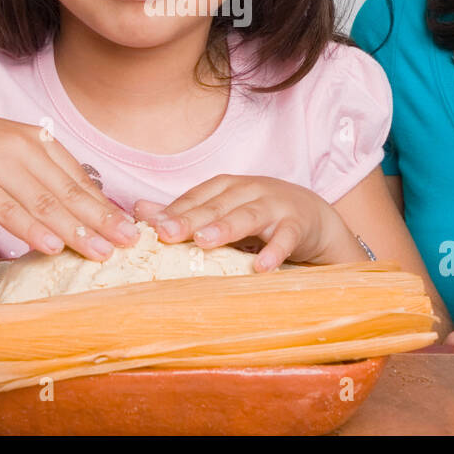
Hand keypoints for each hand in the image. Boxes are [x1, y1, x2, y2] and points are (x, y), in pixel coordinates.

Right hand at [0, 109, 138, 260]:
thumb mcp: (12, 149)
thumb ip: (44, 171)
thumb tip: (82, 202)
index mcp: (37, 140)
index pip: (78, 177)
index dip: (104, 205)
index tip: (128, 227)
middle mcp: (22, 149)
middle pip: (67, 191)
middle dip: (100, 220)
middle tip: (127, 242)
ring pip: (43, 203)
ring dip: (74, 230)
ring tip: (99, 251)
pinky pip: (8, 211)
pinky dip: (32, 229)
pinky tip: (51, 245)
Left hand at [134, 175, 366, 269]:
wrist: (315, 218)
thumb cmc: (260, 217)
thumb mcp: (223, 212)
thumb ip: (185, 212)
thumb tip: (138, 209)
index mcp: (227, 186)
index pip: (196, 197)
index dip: (174, 212)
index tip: (152, 228)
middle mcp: (249, 190)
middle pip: (216, 205)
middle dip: (190, 219)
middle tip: (166, 233)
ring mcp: (275, 205)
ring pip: (248, 215)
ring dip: (226, 227)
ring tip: (204, 242)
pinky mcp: (299, 224)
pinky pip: (286, 237)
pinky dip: (274, 251)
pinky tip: (261, 267)